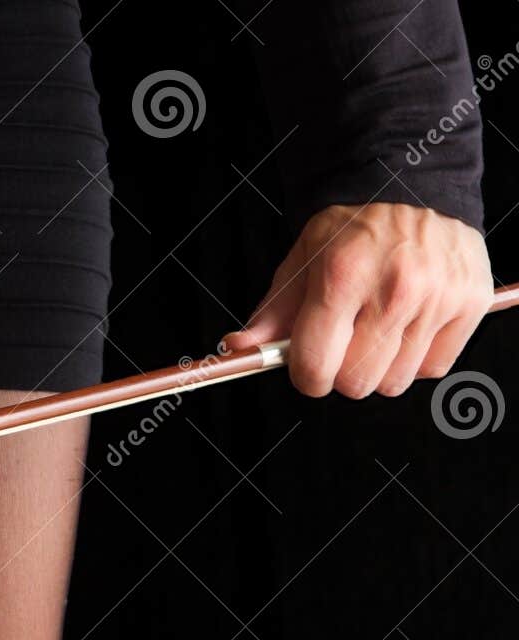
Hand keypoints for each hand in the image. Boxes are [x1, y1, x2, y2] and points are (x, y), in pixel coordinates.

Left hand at [221, 203, 492, 398]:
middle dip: (341, 374)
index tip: (308, 368)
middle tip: (344, 345)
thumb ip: (271, 314)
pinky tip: (407, 327)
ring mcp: (438, 295)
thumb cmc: (349, 233)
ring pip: (395, 382)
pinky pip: (433, 368)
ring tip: (376, 332)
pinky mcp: (471, 302)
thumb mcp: (300, 264)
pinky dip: (417, 359)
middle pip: (356, 383)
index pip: (316, 365)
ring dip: (379, 369)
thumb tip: (237, 349)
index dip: (306, 377)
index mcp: (342, 275)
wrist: (409, 187)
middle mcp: (396, 286)